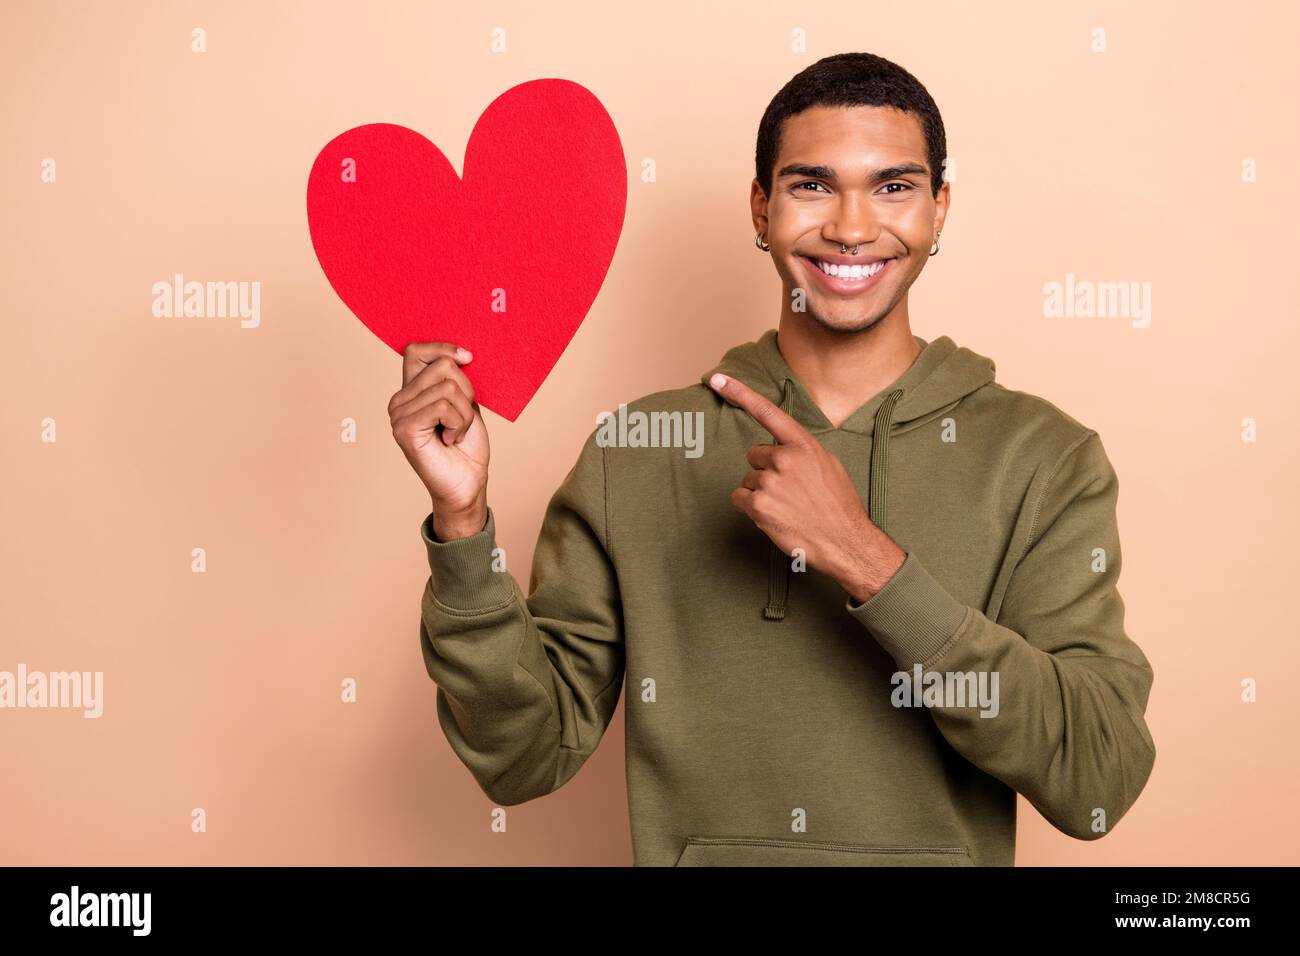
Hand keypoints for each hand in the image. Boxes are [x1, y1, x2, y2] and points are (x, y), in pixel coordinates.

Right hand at [389, 342, 488, 538]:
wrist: (467, 484)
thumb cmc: (467, 447)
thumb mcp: (465, 404)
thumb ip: (456, 379)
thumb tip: (461, 355)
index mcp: (411, 391)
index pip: (417, 350)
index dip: (444, 348)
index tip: (468, 358)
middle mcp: (399, 400)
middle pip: (442, 366)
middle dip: (466, 392)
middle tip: (463, 419)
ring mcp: (398, 415)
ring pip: (447, 387)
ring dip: (465, 413)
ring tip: (457, 432)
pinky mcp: (405, 429)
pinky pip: (443, 406)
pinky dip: (459, 423)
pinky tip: (451, 440)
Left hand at [707, 372, 904, 601]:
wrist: (844, 541)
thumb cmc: (838, 504)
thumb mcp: (828, 464)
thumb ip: (802, 450)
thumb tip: (781, 445)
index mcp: (803, 444)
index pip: (766, 412)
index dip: (739, 393)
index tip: (716, 379)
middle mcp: (784, 458)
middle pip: (754, 454)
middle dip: (766, 469)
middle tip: (789, 489)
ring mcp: (769, 482)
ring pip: (749, 478)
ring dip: (761, 492)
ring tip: (787, 506)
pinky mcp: (758, 506)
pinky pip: (739, 498)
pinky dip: (751, 507)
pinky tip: (774, 515)